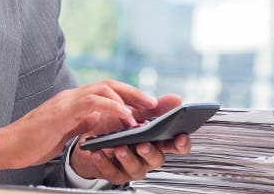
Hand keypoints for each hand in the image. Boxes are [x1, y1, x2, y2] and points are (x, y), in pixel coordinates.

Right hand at [0, 80, 156, 170]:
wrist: (10, 145)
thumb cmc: (33, 141)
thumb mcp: (64, 132)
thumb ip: (81, 123)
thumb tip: (98, 122)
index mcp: (72, 102)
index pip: (104, 92)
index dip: (127, 96)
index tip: (145, 105)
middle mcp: (71, 97)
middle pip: (108, 85)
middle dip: (134, 92)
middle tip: (154, 103)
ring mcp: (67, 102)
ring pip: (103, 88)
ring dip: (127, 98)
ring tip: (144, 111)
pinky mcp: (63, 112)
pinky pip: (92, 103)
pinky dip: (112, 108)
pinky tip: (124, 117)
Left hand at [69, 94, 192, 183]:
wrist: (92, 138)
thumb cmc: (117, 126)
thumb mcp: (134, 114)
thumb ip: (154, 109)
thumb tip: (176, 99)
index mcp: (156, 142)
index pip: (175, 146)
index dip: (181, 143)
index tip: (181, 136)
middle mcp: (147, 157)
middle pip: (156, 159)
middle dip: (150, 152)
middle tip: (143, 144)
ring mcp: (132, 167)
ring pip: (135, 168)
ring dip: (128, 158)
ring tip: (119, 147)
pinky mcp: (114, 173)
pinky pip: (111, 172)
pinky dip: (104, 162)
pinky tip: (98, 152)